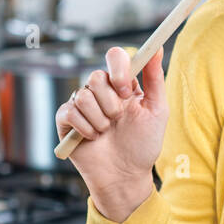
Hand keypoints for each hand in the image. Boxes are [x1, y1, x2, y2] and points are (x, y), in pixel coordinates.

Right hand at [55, 46, 168, 221]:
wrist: (126, 175)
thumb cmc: (144, 145)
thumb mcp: (157, 110)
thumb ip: (155, 78)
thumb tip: (157, 47)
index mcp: (122, 85)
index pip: (115, 57)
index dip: (118, 69)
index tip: (125, 89)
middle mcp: (101, 91)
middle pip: (96, 76)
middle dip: (110, 103)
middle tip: (118, 119)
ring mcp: (82, 105)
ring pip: (83, 95)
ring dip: (100, 119)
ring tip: (107, 132)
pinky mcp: (66, 121)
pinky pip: (70, 111)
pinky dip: (85, 128)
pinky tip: (93, 138)